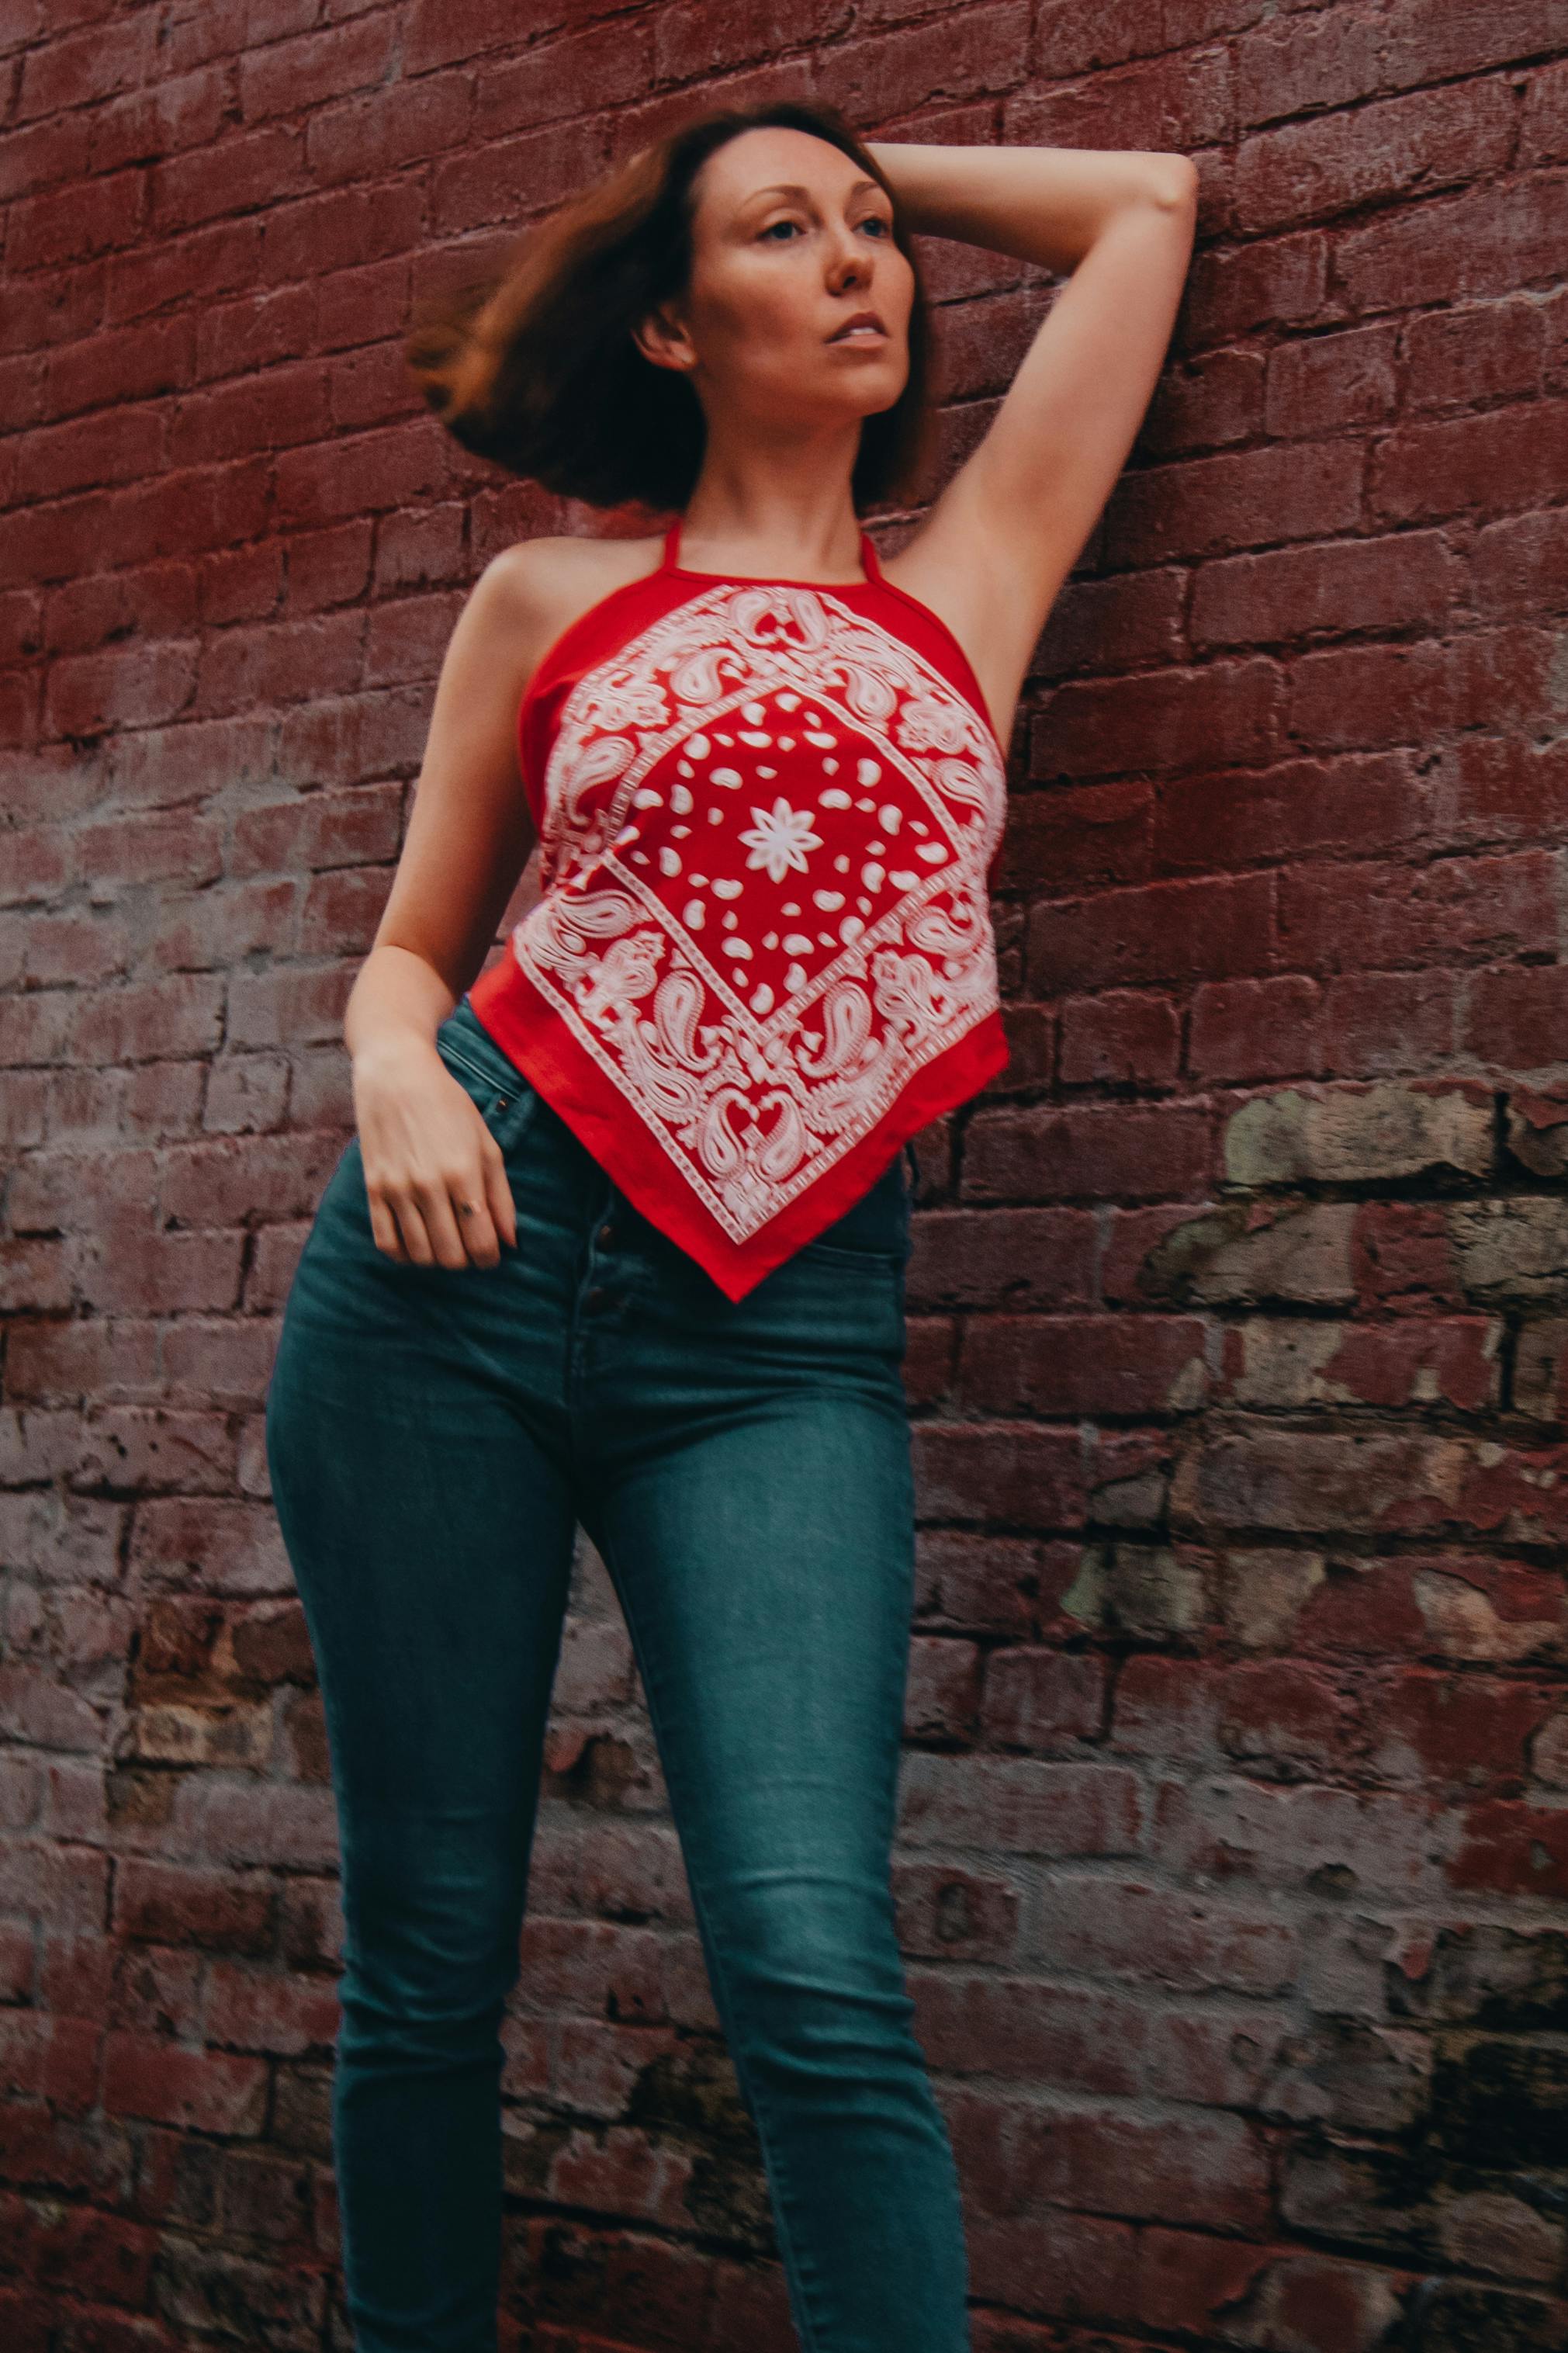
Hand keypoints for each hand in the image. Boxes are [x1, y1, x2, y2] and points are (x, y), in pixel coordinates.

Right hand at [351, 1040, 517, 1269]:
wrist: (396, 1074)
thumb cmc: (448, 1106)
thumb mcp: (486, 1144)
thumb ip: (501, 1195)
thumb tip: (511, 1242)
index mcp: (464, 1172)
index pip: (481, 1241)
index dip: (490, 1258)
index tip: (491, 1255)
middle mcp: (429, 1184)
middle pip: (450, 1255)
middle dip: (465, 1261)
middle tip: (468, 1248)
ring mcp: (398, 1188)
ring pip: (419, 1254)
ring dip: (436, 1259)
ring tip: (444, 1243)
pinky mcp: (373, 1188)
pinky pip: (386, 1242)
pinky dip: (403, 1254)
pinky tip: (415, 1244)